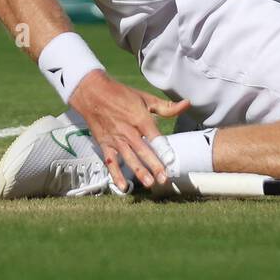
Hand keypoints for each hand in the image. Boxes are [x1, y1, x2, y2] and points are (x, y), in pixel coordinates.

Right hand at [70, 72, 190, 190]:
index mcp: (140, 118)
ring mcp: (116, 139)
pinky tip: (123, 187)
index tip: (171, 161)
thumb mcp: (145, 98)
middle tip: (164, 179)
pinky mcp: (105, 144)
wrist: (92, 93)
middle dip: (154, 165)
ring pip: (129, 158)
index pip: (155, 137)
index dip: (163, 149)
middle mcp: (128, 131)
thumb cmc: (121, 94)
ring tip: (149, 183)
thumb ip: (166, 107)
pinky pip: (111, 162)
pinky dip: (116, 174)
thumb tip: (186, 104)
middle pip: (143, 150)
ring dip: (139, 171)